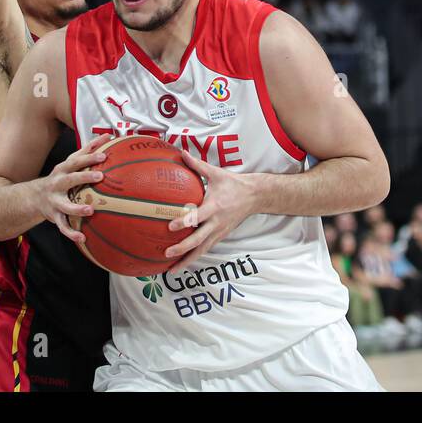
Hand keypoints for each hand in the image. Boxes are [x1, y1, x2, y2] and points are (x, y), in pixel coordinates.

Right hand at [35, 133, 108, 243]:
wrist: (33, 197)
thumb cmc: (60, 177)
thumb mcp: (69, 163)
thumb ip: (87, 150)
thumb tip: (108, 136)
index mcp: (63, 170)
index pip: (76, 160)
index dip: (89, 156)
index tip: (104, 154)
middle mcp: (57, 183)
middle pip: (70, 179)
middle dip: (84, 177)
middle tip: (100, 176)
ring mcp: (54, 201)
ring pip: (65, 206)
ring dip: (77, 208)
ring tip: (90, 210)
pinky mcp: (54, 216)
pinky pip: (63, 226)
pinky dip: (71, 233)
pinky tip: (82, 238)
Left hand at [163, 150, 256, 273]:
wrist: (254, 196)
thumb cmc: (233, 184)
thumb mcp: (216, 173)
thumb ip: (197, 165)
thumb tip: (181, 152)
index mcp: (214, 207)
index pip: (197, 217)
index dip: (184, 222)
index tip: (169, 227)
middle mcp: (216, 223)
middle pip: (199, 240)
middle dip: (182, 248)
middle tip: (166, 253)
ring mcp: (219, 232)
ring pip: (202, 250)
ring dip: (187, 260)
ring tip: (171, 270)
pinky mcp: (221, 236)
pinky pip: (206, 249)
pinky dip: (194, 257)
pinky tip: (183, 264)